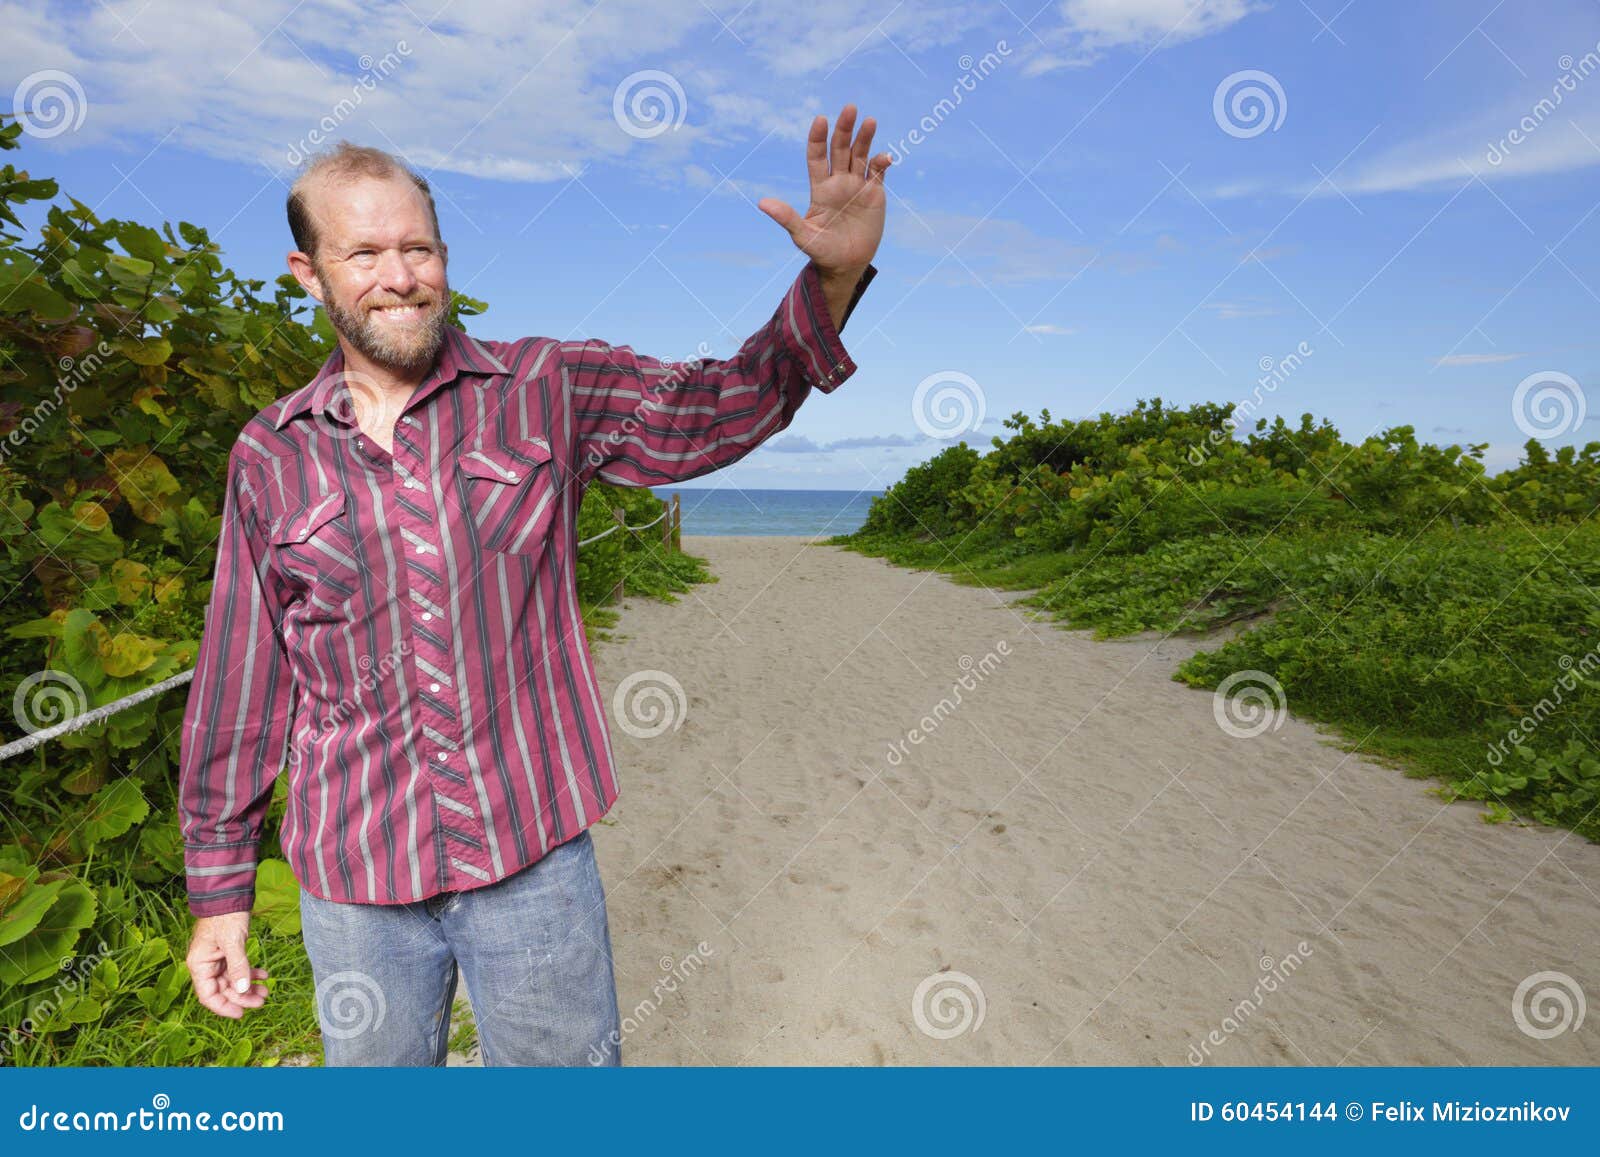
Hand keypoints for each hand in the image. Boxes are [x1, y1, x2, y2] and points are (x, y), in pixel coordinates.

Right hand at [186, 910, 270, 1018]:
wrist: (228, 895)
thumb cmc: (225, 916)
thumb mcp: (233, 942)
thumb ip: (237, 966)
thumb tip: (242, 990)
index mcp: (199, 965)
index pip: (208, 996)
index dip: (224, 1007)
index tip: (241, 1014)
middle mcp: (206, 965)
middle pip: (223, 990)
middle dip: (242, 997)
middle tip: (262, 1000)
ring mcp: (217, 959)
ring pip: (232, 981)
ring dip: (248, 986)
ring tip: (266, 990)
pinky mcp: (228, 952)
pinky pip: (238, 969)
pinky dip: (250, 973)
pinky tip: (264, 974)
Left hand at [758, 104, 889, 278]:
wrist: (846, 265)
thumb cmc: (821, 252)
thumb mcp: (802, 236)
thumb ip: (786, 218)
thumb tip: (762, 203)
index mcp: (820, 188)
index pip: (817, 156)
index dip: (818, 138)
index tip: (821, 119)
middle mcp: (838, 182)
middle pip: (840, 149)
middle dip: (844, 128)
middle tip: (849, 108)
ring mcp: (857, 186)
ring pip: (860, 155)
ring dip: (865, 138)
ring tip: (870, 121)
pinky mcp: (874, 194)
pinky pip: (877, 173)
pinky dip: (881, 163)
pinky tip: (885, 158)